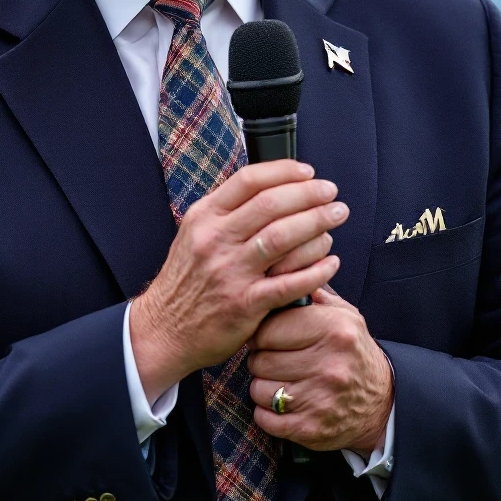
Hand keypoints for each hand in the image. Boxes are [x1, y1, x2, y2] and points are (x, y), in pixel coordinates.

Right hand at [130, 160, 347, 401]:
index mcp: (204, 216)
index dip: (284, 172)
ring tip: (336, 218)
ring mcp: (230, 271)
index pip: (249, 180)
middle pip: (271, 204)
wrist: (164, 329)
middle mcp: (215, 239)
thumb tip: (270, 188)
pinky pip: (289, 283)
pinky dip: (316, 270)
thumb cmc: (187, 279)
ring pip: (282, 237)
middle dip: (309, 195)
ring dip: (316, 224)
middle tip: (332, 193)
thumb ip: (227, 212)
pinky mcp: (244, 304)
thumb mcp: (194, 233)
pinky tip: (331, 263)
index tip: (308, 173)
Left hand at [248, 285, 393, 453]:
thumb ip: (315, 295)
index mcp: (332, 329)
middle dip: (260, 359)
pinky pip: (265, 419)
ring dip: (262, 387)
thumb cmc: (354, 353)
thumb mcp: (346, 316)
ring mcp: (320, 399)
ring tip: (279, 380)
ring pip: (259, 390)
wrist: (383, 403)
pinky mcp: (312, 428)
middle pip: (260, 360)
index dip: (261, 332)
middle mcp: (328, 364)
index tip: (266, 336)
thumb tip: (284, 272)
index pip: (268, 328)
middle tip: (272, 359)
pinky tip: (282, 403)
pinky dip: (267, 413)